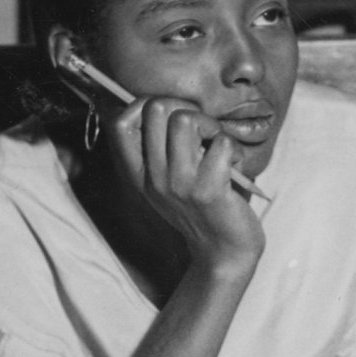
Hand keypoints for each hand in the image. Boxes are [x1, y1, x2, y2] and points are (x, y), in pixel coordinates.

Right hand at [112, 97, 263, 277]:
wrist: (223, 253)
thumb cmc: (202, 209)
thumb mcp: (169, 182)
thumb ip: (162, 150)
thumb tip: (169, 105)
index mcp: (140, 176)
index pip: (120, 124)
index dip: (143, 104)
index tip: (169, 114)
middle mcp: (154, 178)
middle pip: (155, 108)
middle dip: (185, 106)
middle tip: (201, 128)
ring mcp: (179, 184)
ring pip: (185, 119)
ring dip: (210, 124)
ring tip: (217, 144)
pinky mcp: (208, 189)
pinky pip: (222, 142)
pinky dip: (235, 148)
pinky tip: (235, 165)